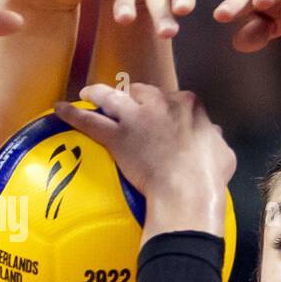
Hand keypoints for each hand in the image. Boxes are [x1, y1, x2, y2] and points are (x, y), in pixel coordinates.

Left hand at [55, 83, 235, 232]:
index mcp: (187, 105)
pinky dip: (72, 114)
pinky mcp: (116, 136)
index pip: (172, 97)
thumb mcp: (221, 151)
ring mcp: (135, 118)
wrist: (186, 190)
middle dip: (132, 96)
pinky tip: (59, 110)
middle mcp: (159, 104)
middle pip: (140, 92)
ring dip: (97, 93)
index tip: (161, 115)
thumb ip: (213, 137)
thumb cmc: (208, 175)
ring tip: (87, 93)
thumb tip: (212, 134)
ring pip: (111, 97)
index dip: (163, 106)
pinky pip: (89, 121)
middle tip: (125, 103)